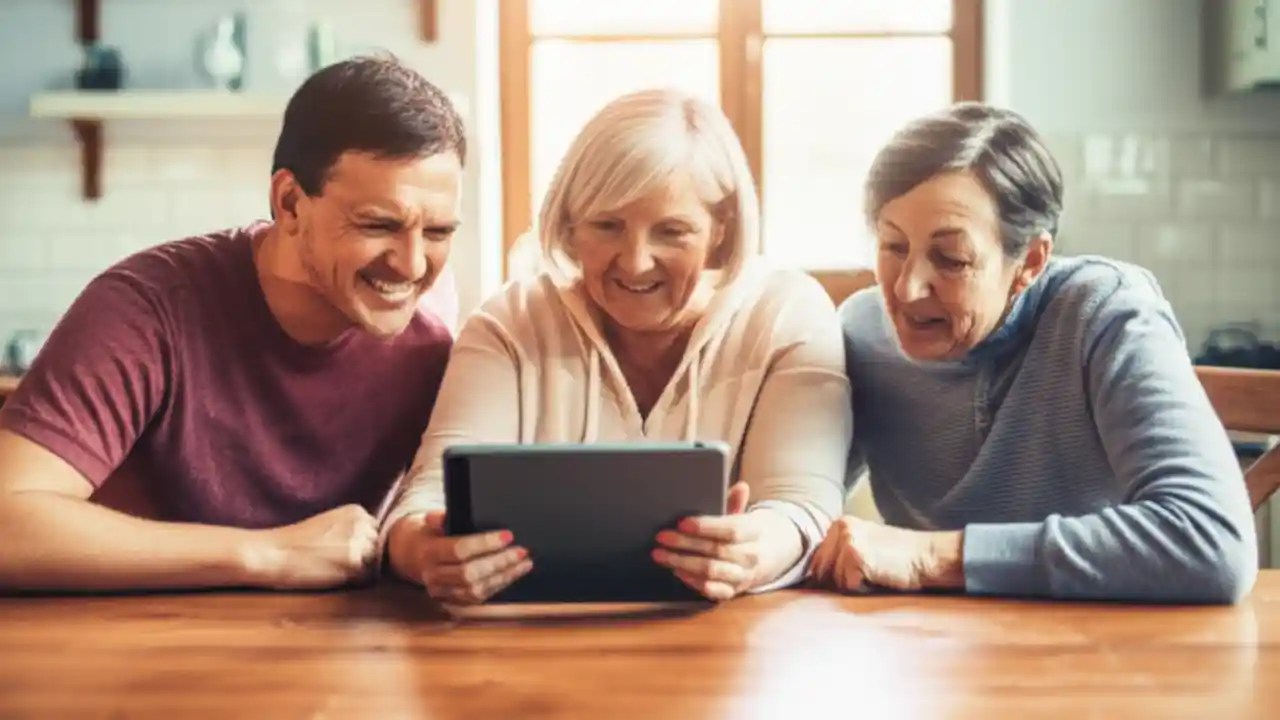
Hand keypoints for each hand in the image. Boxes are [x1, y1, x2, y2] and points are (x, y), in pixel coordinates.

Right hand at [246, 504, 378, 589]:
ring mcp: (360, 542)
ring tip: (334, 570)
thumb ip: (353, 530)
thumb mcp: (330, 524)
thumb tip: (378, 547)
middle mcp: (362, 523)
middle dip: (365, 559)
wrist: (273, 553)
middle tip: (337, 564)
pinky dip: (354, 583)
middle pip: (379, 549)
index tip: (343, 553)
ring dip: (361, 572)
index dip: (363, 547)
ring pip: (376, 564)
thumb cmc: (296, 542)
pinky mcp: (353, 563)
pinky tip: (333, 578)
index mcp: (357, 511)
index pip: (376, 533)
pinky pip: (367, 579)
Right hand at [387, 511, 531, 604]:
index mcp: (429, 552)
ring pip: (476, 590)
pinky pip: (478, 598)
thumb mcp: (430, 521)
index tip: (507, 536)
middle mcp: (434, 576)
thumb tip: (443, 516)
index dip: (485, 544)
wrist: (411, 556)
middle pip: (470, 573)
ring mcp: (443, 592)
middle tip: (520, 551)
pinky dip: (499, 586)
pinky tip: (513, 574)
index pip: (459, 550)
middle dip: (499, 562)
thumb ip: (440, 518)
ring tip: (523, 563)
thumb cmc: (429, 535)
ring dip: (504, 576)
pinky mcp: (453, 602)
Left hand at [652, 482, 801, 600]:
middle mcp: (750, 556)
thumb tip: (741, 486)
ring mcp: (742, 576)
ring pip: (712, 571)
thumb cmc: (746, 533)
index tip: (682, 523)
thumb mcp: (744, 516)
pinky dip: (695, 583)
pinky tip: (677, 572)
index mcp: (754, 532)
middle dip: (685, 544)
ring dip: (684, 563)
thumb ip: (736, 502)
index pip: (731, 530)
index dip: (706, 527)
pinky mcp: (733, 591)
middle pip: (716, 550)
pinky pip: (714, 591)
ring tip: (661, 555)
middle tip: (662, 537)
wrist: (768, 557)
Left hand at [809, 516, 963, 591]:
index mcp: (840, 524)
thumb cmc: (898, 557)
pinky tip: (877, 579)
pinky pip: (847, 585)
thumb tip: (815, 578)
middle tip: (861, 583)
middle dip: (835, 584)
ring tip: (872, 578)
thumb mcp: (865, 545)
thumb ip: (840, 554)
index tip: (842, 583)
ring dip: (850, 588)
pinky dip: (861, 590)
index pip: (817, 559)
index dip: (826, 577)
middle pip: (821, 570)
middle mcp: (841, 528)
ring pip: (834, 580)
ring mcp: (848, 541)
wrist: (927, 556)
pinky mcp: (857, 556)